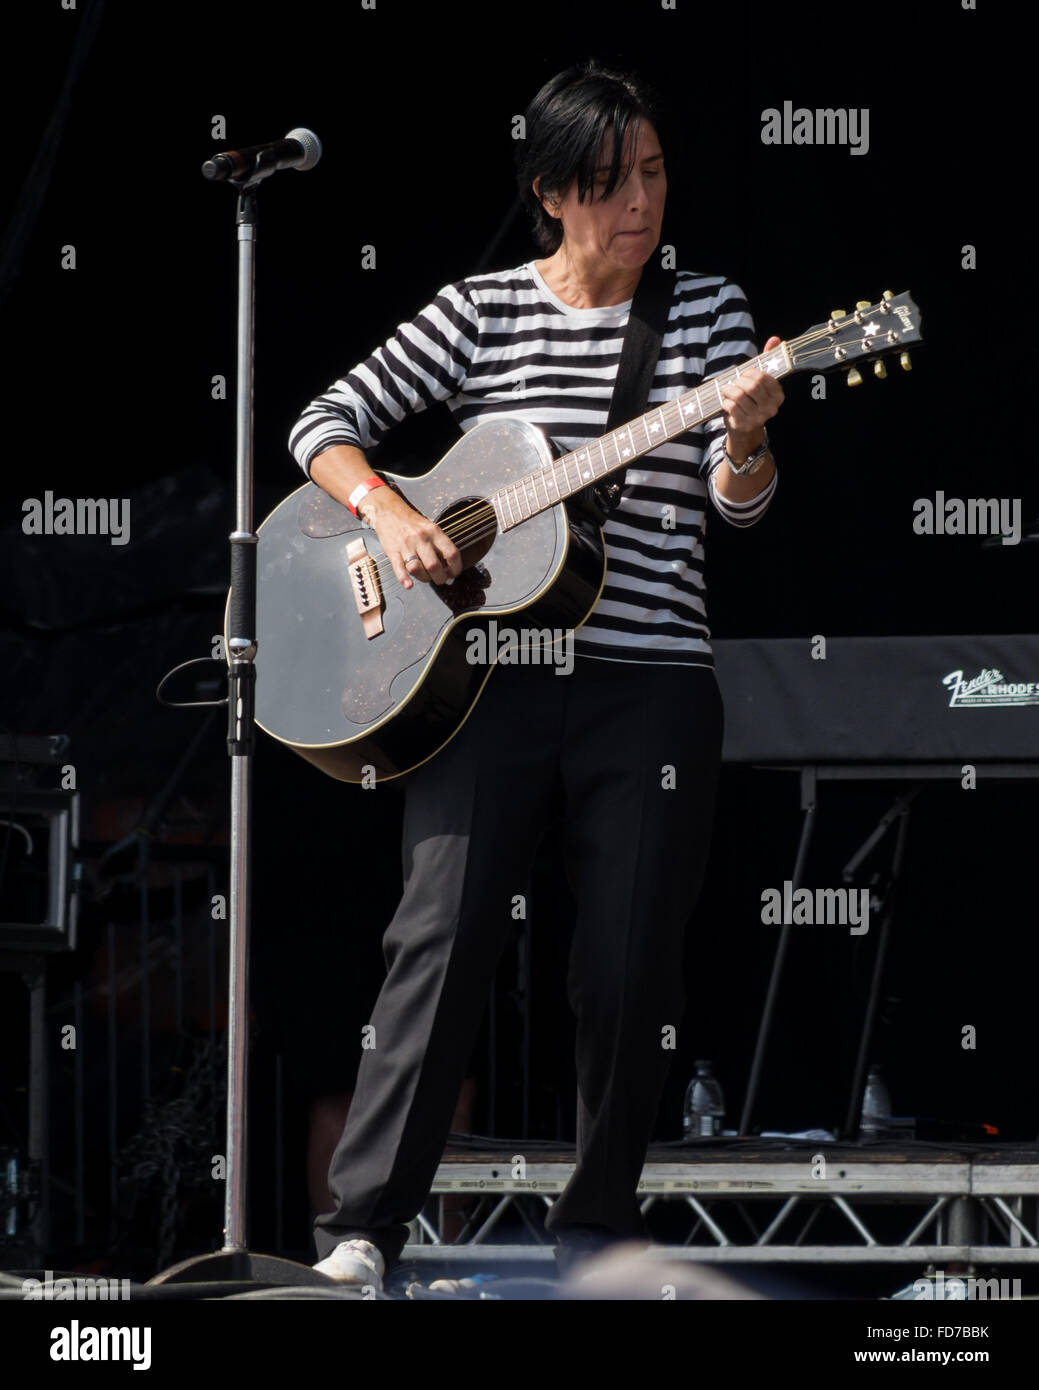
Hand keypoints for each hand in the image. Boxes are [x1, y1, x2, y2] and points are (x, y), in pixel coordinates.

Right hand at [360, 491, 462, 589]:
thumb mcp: (430, 528)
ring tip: (426, 578)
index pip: (451, 553)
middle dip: (440, 578)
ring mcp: (406, 545)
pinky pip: (399, 568)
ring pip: (417, 569)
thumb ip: (439, 545)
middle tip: (440, 579)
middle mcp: (421, 538)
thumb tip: (449, 566)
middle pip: (434, 566)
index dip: (455, 568)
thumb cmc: (412, 522)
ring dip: (424, 579)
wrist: (389, 511)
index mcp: (434, 531)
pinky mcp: (392, 551)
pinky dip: (404, 579)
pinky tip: (409, 585)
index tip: (453, 573)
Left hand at [719, 335, 784, 453]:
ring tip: (727, 391)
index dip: (749, 373)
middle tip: (733, 383)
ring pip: (739, 395)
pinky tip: (727, 402)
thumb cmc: (751, 401)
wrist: (744, 430)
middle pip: (751, 386)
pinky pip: (731, 406)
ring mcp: (759, 418)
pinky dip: (725, 401)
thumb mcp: (760, 382)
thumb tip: (774, 339)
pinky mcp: (744, 425)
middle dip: (738, 381)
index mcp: (778, 395)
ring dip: (729, 391)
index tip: (744, 375)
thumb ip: (766, 360)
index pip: (762, 377)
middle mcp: (772, 408)